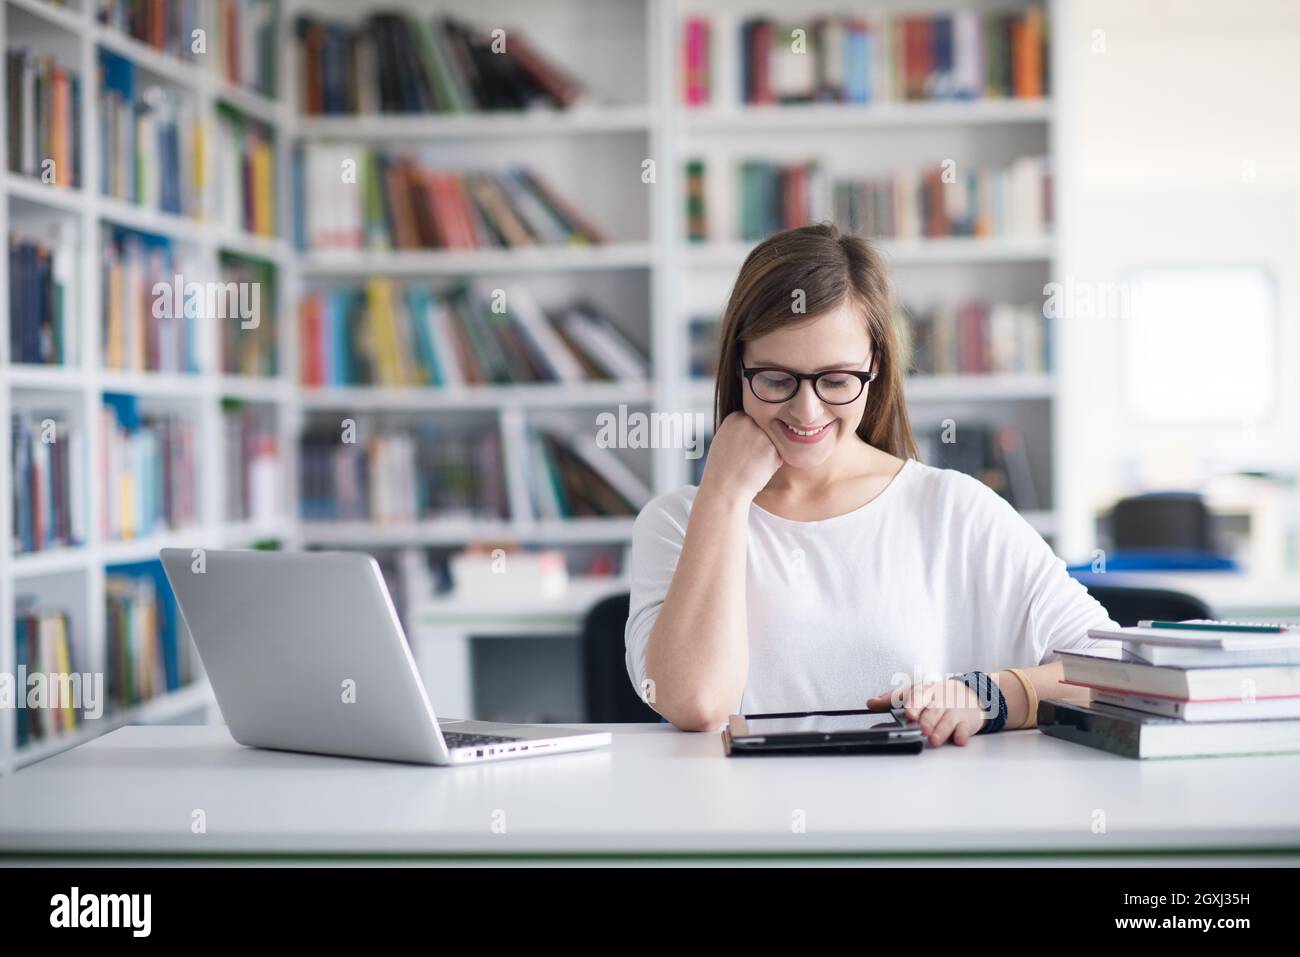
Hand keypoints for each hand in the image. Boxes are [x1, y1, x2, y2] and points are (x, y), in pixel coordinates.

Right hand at [699, 411, 782, 503]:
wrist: (724, 488)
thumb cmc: (721, 469)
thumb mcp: (722, 440)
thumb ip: (738, 429)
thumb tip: (753, 427)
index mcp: (735, 417)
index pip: (751, 422)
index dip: (747, 437)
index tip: (740, 448)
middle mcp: (749, 422)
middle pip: (763, 431)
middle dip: (759, 443)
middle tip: (746, 458)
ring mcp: (762, 436)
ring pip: (772, 443)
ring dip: (766, 454)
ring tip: (749, 466)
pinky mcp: (773, 450)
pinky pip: (778, 456)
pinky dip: (771, 466)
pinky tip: (756, 471)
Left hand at [866, 680, 986, 746]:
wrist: (967, 694)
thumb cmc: (936, 695)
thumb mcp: (913, 692)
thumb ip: (892, 698)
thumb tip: (871, 703)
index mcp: (924, 691)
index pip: (917, 695)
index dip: (912, 704)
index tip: (908, 713)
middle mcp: (939, 700)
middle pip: (932, 709)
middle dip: (927, 719)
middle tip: (921, 729)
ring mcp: (953, 710)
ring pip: (947, 719)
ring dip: (941, 730)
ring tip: (934, 739)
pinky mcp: (966, 720)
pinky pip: (964, 727)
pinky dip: (962, 733)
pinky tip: (958, 739)